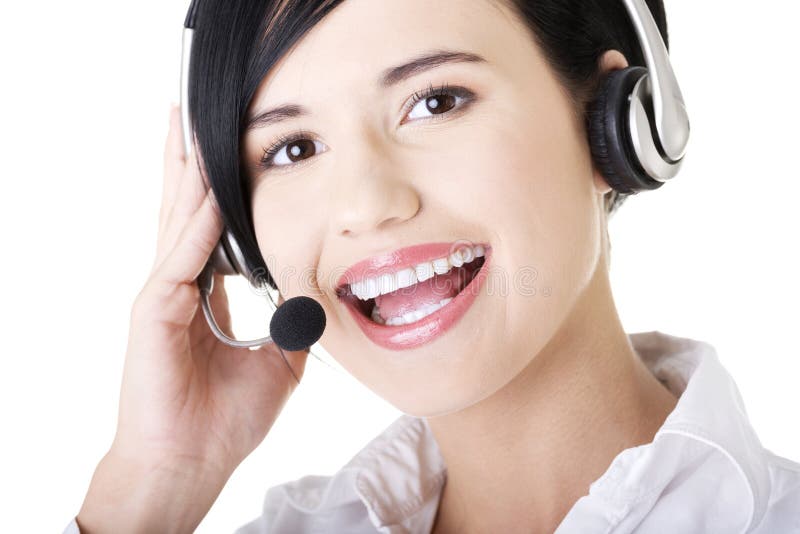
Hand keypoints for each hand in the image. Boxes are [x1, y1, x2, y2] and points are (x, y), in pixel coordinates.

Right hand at [76, 105, 308, 533]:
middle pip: (185, 210)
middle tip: (191, 113)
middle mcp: (178, 285)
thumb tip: (317, 299)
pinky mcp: (153, 311)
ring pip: (177, 220)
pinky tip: (212, 194)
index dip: (219, 189)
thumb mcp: (277, 363)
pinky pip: (182, 258)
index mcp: (204, 294)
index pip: (211, 228)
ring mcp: (162, 294)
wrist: (191, 462)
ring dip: (186, 173)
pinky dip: (200, 225)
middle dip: (189, 161)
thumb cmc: (225, 419)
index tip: (232, 151)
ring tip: (186, 125)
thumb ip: (293, 326)